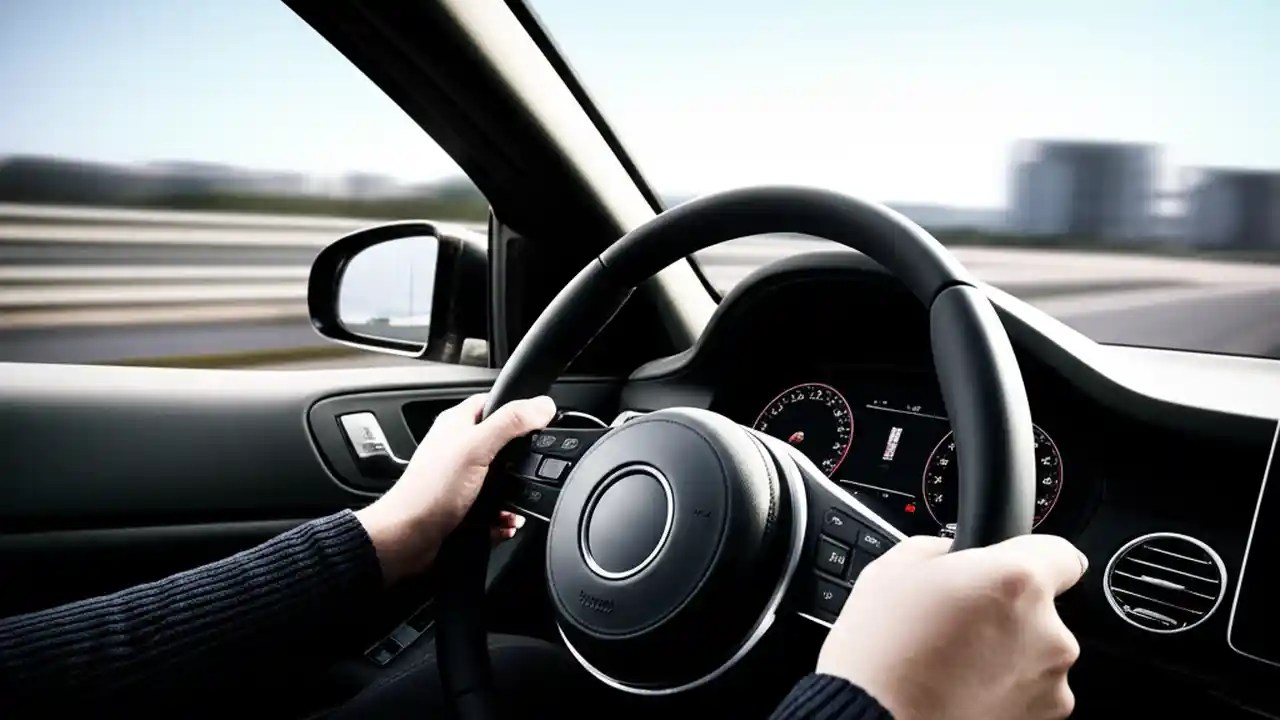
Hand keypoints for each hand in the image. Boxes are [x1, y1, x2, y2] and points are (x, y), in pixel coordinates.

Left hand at [355, 393, 556, 583]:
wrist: (408, 538)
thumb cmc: (430, 490)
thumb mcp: (477, 447)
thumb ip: (510, 423)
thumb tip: (543, 404)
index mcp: (457, 424)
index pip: (493, 402)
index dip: (518, 407)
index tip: (541, 419)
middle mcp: (458, 448)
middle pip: (501, 442)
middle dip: (521, 458)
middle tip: (535, 466)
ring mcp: (459, 478)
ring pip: (500, 478)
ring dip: (515, 492)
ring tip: (521, 503)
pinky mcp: (462, 505)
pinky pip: (493, 507)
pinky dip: (503, 516)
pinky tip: (506, 522)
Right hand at [817, 534, 1086, 719]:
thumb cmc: (880, 652)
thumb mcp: (896, 567)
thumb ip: (945, 550)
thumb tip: (956, 556)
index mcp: (1016, 580)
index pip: (1062, 553)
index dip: (1032, 557)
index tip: (1014, 567)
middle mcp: (1048, 631)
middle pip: (1042, 608)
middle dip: (1006, 612)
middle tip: (957, 623)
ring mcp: (1049, 683)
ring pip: (1036, 652)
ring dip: (1007, 653)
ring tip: (955, 663)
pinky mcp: (1042, 719)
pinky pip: (1030, 691)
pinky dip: (1004, 689)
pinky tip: (962, 689)